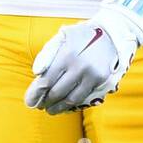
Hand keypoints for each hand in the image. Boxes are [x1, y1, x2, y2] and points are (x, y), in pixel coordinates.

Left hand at [24, 9, 141, 115]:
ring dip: (58, 107)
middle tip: (39, 106)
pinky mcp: (101, 80)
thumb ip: (47, 54)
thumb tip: (36, 73)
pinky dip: (72, 104)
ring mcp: (92, 74)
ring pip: (71, 99)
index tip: (29, 101)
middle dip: (45, 102)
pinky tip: (65, 105)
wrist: (112, 33)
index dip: (35, 94)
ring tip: (50, 110)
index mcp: (66, 54)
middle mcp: (79, 66)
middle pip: (57, 92)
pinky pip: (84, 97)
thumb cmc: (82, 36)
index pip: (46, 81)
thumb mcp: (62, 37)